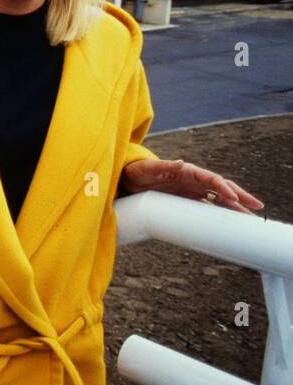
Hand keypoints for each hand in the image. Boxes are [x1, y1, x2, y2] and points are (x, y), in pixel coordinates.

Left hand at [121, 158, 263, 214]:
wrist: (128, 179)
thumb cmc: (138, 171)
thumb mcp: (148, 168)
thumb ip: (162, 166)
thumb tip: (179, 162)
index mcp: (187, 171)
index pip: (211, 178)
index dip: (223, 187)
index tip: (234, 197)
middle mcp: (193, 181)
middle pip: (221, 188)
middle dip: (239, 197)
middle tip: (256, 207)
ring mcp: (191, 191)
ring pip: (218, 200)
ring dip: (234, 208)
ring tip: (249, 218)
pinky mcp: (186, 201)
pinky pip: (207, 207)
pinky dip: (219, 214)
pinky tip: (229, 222)